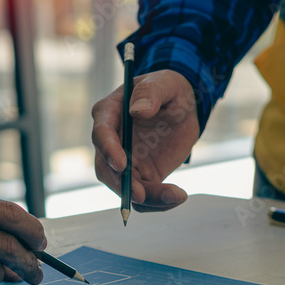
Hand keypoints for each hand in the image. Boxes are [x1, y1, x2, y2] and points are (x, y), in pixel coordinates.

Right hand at [91, 69, 199, 211]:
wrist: (183, 106)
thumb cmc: (169, 89)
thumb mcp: (165, 83)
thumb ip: (151, 93)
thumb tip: (138, 111)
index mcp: (109, 113)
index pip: (101, 134)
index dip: (108, 150)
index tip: (122, 164)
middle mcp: (111, 141)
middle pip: (106, 168)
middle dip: (121, 185)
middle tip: (141, 196)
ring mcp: (124, 161)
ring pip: (124, 188)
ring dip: (145, 198)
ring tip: (174, 196)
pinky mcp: (141, 175)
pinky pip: (143, 195)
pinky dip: (158, 202)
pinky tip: (177, 197)